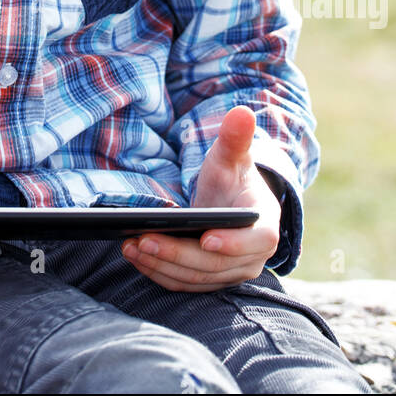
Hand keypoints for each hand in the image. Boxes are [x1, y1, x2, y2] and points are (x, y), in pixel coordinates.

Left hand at [121, 106, 281, 291]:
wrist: (229, 202)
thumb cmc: (231, 177)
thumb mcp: (231, 156)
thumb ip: (236, 138)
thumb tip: (243, 112)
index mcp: (264, 226)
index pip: (254, 240)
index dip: (232, 243)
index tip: (205, 238)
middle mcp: (251, 257)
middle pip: (214, 264)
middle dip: (177, 253)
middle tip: (143, 238)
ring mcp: (230, 273)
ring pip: (195, 277)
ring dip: (161, 264)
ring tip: (130, 246)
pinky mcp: (209, 281)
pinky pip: (184, 283)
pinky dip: (159, 272)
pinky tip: (136, 256)